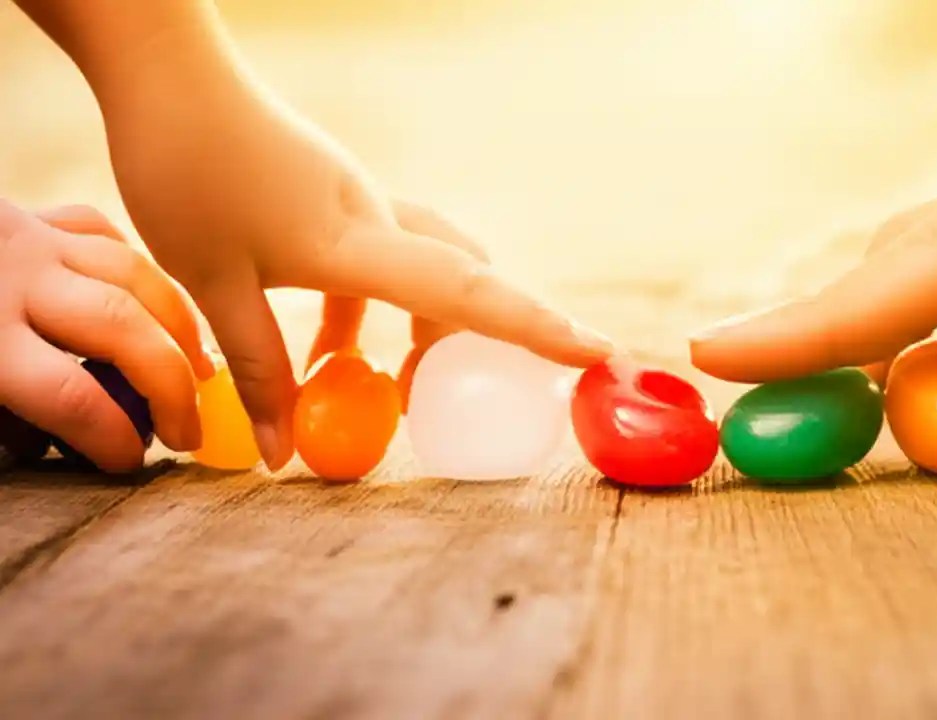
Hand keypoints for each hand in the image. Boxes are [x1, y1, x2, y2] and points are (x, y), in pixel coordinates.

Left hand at [0, 201, 209, 471]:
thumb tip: (44, 444)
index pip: (71, 398)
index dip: (113, 440)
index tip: (132, 464)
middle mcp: (13, 279)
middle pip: (123, 332)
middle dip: (171, 385)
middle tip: (188, 431)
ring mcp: (27, 236)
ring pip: (133, 273)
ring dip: (176, 324)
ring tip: (198, 368)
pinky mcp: (29, 211)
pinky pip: (101, 232)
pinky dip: (135, 267)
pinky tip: (151, 300)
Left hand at [85, 16, 612, 467]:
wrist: (172, 79)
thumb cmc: (186, 173)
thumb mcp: (211, 283)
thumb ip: (256, 369)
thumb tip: (280, 453)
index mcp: (358, 242)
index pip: (468, 290)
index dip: (536, 326)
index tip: (598, 351)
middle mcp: (379, 219)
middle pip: (464, 283)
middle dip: (472, 345)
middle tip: (438, 402)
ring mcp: (365, 205)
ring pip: (429, 271)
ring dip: (420, 331)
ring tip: (378, 383)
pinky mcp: (343, 199)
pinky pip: (385, 261)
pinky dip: (373, 310)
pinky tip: (326, 347)